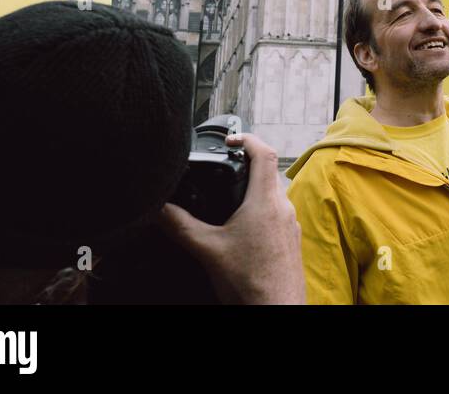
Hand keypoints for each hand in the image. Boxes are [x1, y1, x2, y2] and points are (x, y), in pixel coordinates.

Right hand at [159, 132, 305, 304]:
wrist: (276, 309)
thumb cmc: (249, 281)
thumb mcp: (206, 249)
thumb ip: (179, 225)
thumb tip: (157, 208)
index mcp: (266, 200)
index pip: (264, 152)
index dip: (247, 137)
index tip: (230, 138)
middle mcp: (284, 208)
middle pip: (269, 173)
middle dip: (247, 167)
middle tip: (224, 167)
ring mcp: (291, 225)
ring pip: (273, 195)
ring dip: (254, 191)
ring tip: (230, 198)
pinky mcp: (291, 241)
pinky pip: (277, 215)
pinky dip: (261, 211)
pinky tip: (243, 228)